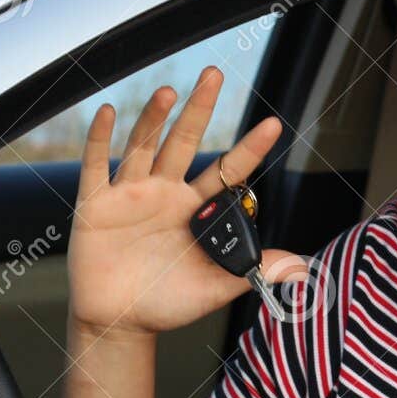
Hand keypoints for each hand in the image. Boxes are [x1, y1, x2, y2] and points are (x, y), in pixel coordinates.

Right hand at [66, 67, 307, 338]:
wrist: (117, 323)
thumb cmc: (166, 303)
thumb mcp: (215, 288)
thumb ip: (253, 270)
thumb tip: (300, 266)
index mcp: (195, 209)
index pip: (227, 170)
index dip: (249, 148)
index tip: (273, 124)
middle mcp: (165, 192)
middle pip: (184, 141)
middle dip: (199, 109)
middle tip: (214, 74)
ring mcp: (131, 194)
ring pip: (144, 146)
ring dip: (155, 118)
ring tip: (170, 92)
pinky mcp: (96, 204)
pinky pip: (97, 166)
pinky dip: (100, 139)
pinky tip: (109, 112)